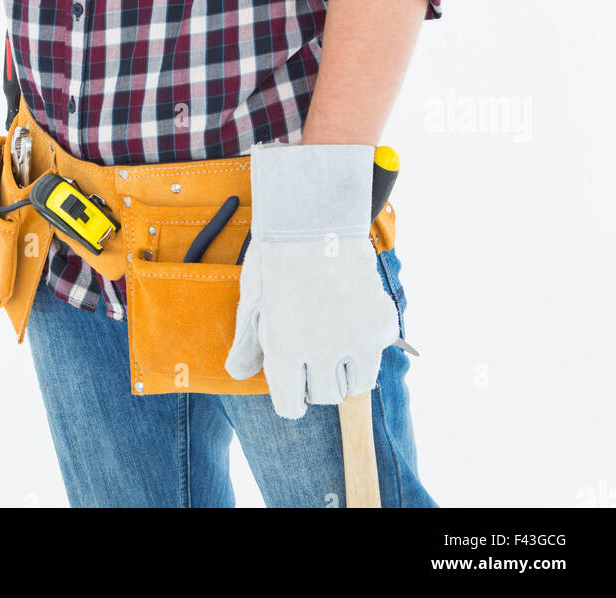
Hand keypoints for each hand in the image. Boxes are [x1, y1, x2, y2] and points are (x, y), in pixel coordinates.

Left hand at [224, 141, 398, 419]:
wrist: (316, 213)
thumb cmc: (277, 252)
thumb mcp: (253, 296)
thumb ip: (248, 341)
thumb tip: (238, 373)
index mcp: (282, 349)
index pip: (290, 406)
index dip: (291, 395)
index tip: (296, 381)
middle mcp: (320, 352)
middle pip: (326, 396)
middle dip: (318, 379)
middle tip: (314, 349)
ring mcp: (355, 339)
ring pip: (357, 384)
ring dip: (347, 369)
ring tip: (337, 338)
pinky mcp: (381, 324)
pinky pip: (379, 352)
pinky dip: (370, 341)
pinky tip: (354, 315)